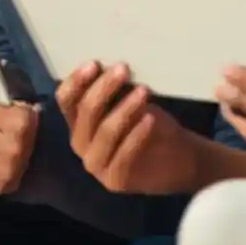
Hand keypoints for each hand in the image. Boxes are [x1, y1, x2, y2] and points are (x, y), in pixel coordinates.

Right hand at [56, 61, 198, 193]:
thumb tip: (108, 67)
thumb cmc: (151, 123)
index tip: (95, 64)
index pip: (66, 99)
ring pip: (104, 131)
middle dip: (104, 87)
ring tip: (143, 91)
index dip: (77, 81)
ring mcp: (95, 164)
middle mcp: (80, 143)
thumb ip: (115, 90)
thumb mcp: (131, 101)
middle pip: (85, 111)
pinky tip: (150, 118)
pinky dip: (136, 134)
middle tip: (124, 69)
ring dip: (124, 108)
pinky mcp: (114, 180)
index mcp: (78, 121)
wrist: (180, 159)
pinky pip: (123, 154)